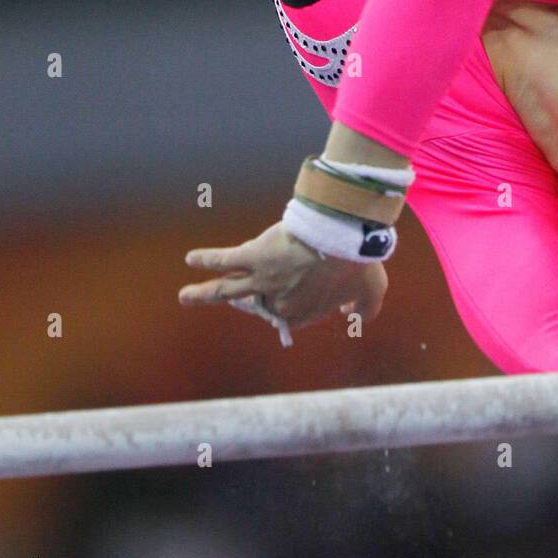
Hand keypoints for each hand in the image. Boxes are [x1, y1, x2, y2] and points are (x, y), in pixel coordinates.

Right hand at [179, 220, 387, 332]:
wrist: (343, 242)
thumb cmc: (358, 265)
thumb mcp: (372, 291)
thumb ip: (366, 308)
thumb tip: (353, 314)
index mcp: (303, 313)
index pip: (288, 315)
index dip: (289, 306)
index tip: (291, 297)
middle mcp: (276, 301)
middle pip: (255, 304)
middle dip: (249, 302)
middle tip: (235, 303)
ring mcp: (262, 280)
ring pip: (226, 290)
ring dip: (203, 294)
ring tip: (184, 296)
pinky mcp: (253, 256)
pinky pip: (224, 260)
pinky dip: (206, 259)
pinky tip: (190, 258)